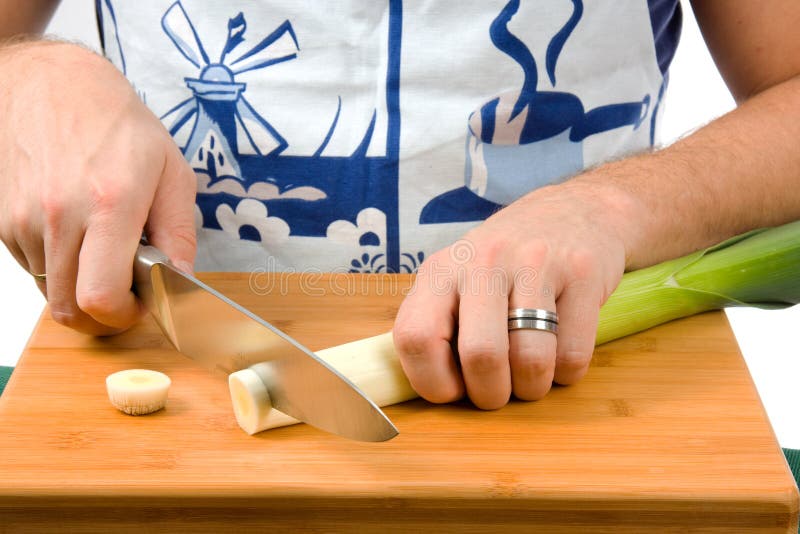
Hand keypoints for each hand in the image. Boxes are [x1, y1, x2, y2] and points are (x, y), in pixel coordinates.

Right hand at [0, 42, 196, 334]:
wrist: (52, 86)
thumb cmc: (120, 126)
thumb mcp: (172, 173)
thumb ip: (179, 233)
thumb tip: (182, 280)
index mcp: (110, 204)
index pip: (101, 297)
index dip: (124, 316)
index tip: (142, 304)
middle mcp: (60, 215)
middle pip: (70, 308)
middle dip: (104, 316)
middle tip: (127, 295)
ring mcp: (24, 220)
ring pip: (50, 292)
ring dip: (80, 290)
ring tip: (104, 256)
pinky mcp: (3, 221)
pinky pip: (33, 269)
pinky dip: (59, 269)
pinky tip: (78, 239)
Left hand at [393, 182, 629, 408]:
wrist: (576, 210)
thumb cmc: (505, 263)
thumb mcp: (456, 279)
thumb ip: (436, 324)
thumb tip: (431, 388)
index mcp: (440, 270)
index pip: (415, 338)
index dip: (433, 381)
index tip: (454, 388)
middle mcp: (483, 261)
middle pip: (481, 356)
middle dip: (491, 394)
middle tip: (498, 389)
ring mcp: (535, 263)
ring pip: (531, 362)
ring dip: (532, 386)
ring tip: (530, 371)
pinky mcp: (582, 273)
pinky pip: (573, 354)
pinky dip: (566, 371)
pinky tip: (560, 349)